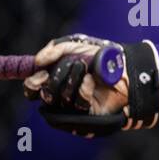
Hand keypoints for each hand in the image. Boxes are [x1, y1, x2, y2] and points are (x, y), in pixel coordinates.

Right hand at [22, 34, 158, 136]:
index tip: (38, 76)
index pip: (33, 89)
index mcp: (56, 79)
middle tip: (64, 69)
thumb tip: (37, 62)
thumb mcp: (75, 46)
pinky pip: (78, 104)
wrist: (126, 66)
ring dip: (71, 80)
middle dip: (53, 80)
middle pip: (45, 94)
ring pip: (61, 100)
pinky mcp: (90, 112)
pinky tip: (91, 80)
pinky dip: (83, 89)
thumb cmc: (100, 57)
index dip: (32, 85)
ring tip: (83, 68)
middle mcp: (63, 94)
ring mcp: (76, 105)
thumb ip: (54, 50)